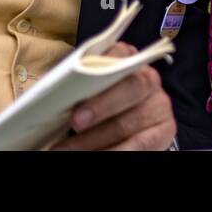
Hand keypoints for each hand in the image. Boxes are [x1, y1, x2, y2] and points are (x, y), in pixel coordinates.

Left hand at [48, 42, 175, 149]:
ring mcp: (159, 106)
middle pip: (128, 89)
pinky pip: (139, 146)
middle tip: (74, 123)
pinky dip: (115, 152)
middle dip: (99, 107)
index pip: (118, 54)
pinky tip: (95, 157)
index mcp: (128, 59)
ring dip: (94, 141)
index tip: (77, 84)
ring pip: (126, 124)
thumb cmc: (101, 100)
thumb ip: (78, 85)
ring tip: (67, 151)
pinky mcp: (165, 132)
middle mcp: (148, 79)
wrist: (131, 124)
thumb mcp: (92, 88)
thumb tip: (46, 94)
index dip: (98, 69)